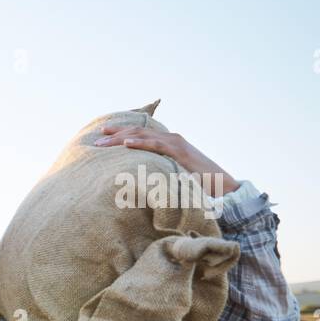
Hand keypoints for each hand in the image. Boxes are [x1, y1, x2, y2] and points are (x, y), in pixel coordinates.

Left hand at [94, 126, 238, 195]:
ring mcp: (175, 143)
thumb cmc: (197, 186)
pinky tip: (125, 143)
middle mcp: (170, 140)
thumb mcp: (172, 178)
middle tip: (96, 138)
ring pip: (143, 136)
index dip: (120, 134)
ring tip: (103, 141)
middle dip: (115, 134)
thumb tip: (140, 186)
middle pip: (137, 133)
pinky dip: (140, 143)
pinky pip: (157, 145)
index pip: (139, 136)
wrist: (223, 187)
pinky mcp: (180, 152)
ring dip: (121, 138)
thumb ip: (158, 176)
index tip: (102, 137)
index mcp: (166, 145)